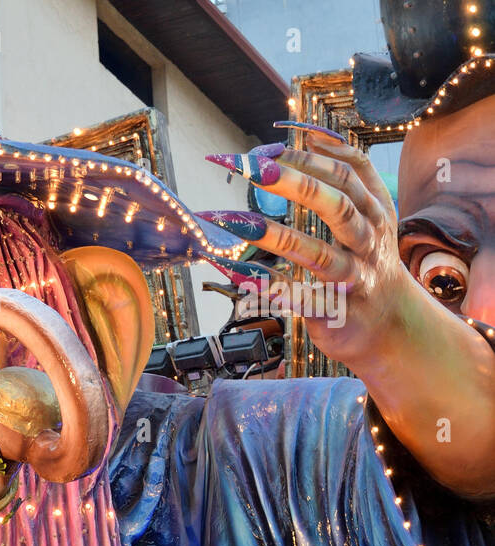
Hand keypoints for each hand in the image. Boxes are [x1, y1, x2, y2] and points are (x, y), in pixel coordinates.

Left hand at [204, 126, 494, 498]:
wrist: (394, 328)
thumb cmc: (369, 262)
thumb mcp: (371, 215)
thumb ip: (346, 178)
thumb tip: (310, 136)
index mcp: (376, 211)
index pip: (350, 172)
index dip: (312, 154)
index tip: (270, 142)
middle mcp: (369, 241)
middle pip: (336, 205)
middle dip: (295, 183)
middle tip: (252, 167)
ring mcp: (354, 278)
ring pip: (317, 254)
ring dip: (273, 235)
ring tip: (232, 221)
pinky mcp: (335, 313)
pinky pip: (299, 299)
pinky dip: (268, 287)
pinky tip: (236, 274)